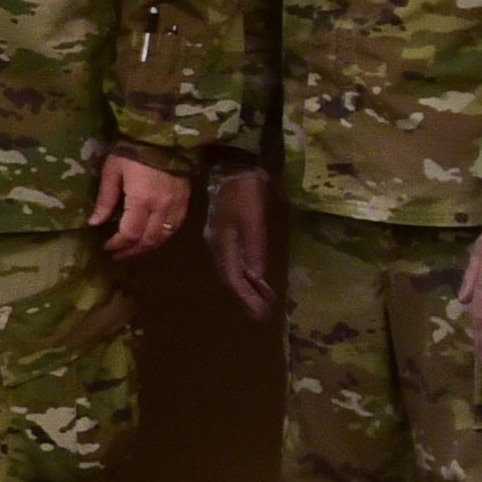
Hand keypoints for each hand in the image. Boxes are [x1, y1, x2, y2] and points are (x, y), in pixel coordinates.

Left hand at [88, 152, 191, 259]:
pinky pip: (175, 226)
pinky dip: (163, 236)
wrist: (164, 134)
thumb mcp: (112, 172)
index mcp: (141, 200)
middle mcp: (162, 207)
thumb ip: (105, 200)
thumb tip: (94, 223)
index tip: (106, 247)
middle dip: (132, 250)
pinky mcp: (186, 200)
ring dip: (147, 246)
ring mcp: (177, 205)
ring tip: (133, 250)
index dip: (118, 244)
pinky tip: (152, 237)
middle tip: (117, 255)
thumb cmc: (132, 151)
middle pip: (148, 239)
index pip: (130, 233)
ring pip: (164, 236)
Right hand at [205, 168, 275, 320]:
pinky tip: (256, 278)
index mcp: (222, 243)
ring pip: (232, 270)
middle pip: (231, 278)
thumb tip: (257, 276)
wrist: (234, 167)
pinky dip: (246, 274)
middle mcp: (217, 245)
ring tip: (263, 301)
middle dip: (247, 297)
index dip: (248, 297)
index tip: (262, 314)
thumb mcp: (254, 219)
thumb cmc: (246, 192)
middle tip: (262, 315)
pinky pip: (235, 260)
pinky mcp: (226, 232)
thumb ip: (255, 247)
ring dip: (247, 287)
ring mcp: (220, 239)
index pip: (234, 278)